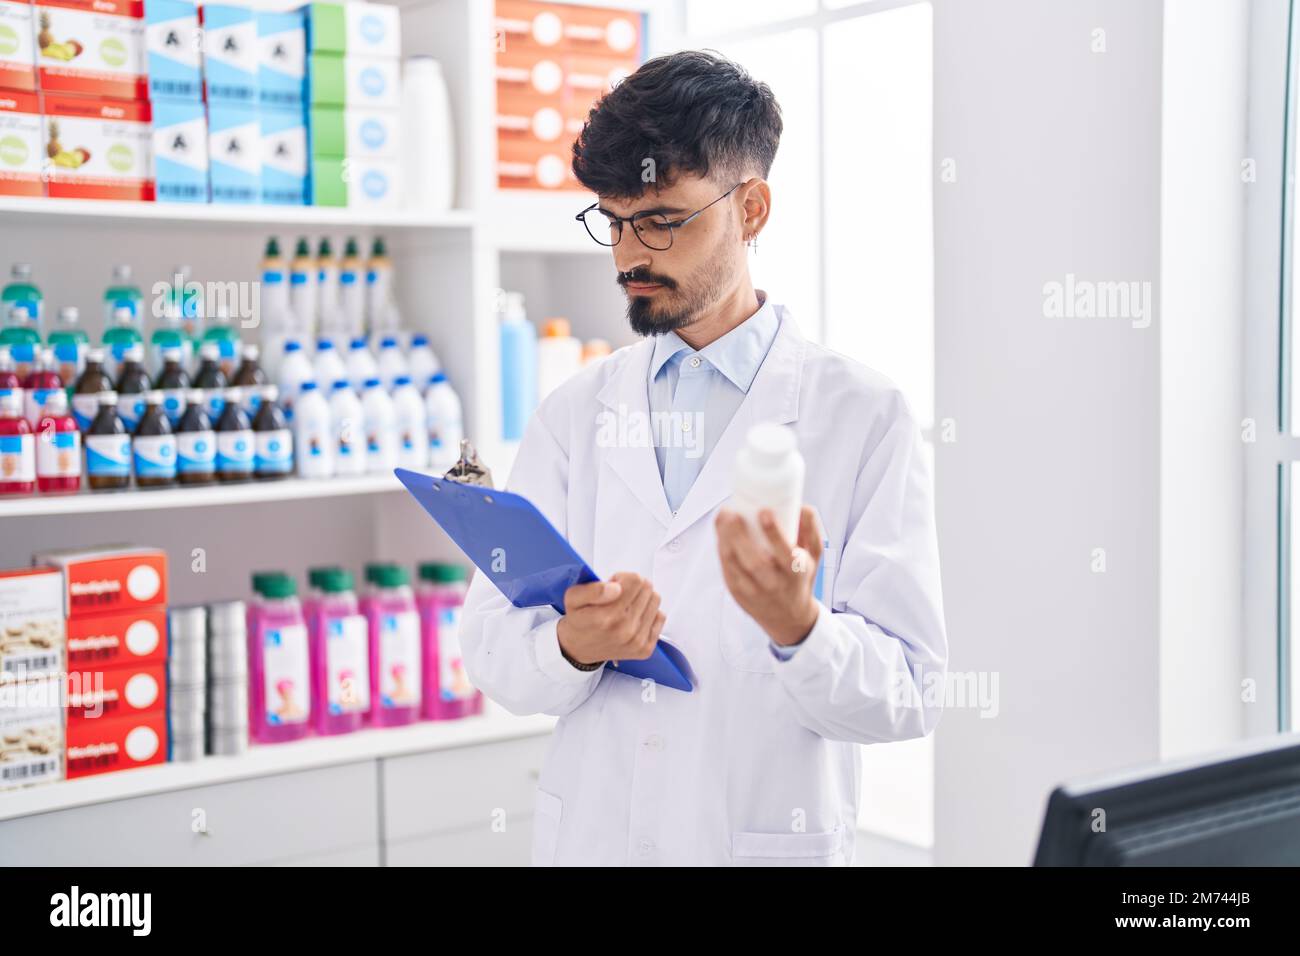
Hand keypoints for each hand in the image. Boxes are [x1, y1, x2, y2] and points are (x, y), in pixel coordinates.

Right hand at [556, 572, 664, 665]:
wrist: (579, 649)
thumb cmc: (578, 620)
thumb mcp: (573, 598)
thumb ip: (593, 589)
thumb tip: (617, 587)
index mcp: (607, 616)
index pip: (635, 580)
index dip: (623, 578)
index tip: (613, 586)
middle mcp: (624, 630)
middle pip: (647, 588)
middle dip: (633, 587)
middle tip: (618, 596)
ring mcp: (636, 641)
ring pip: (655, 599)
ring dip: (642, 598)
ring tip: (626, 606)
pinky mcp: (645, 648)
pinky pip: (660, 617)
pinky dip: (648, 614)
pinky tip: (633, 617)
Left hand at [715, 505, 822, 645]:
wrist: (788, 618)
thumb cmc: (800, 577)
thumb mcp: (814, 555)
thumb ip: (811, 529)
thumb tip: (802, 506)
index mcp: (795, 572)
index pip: (785, 553)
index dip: (774, 532)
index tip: (764, 511)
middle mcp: (774, 584)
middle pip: (753, 561)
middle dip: (739, 535)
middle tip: (732, 512)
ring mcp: (753, 591)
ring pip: (734, 565)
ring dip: (725, 539)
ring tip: (723, 516)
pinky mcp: (737, 593)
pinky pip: (726, 569)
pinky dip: (721, 549)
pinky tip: (720, 531)